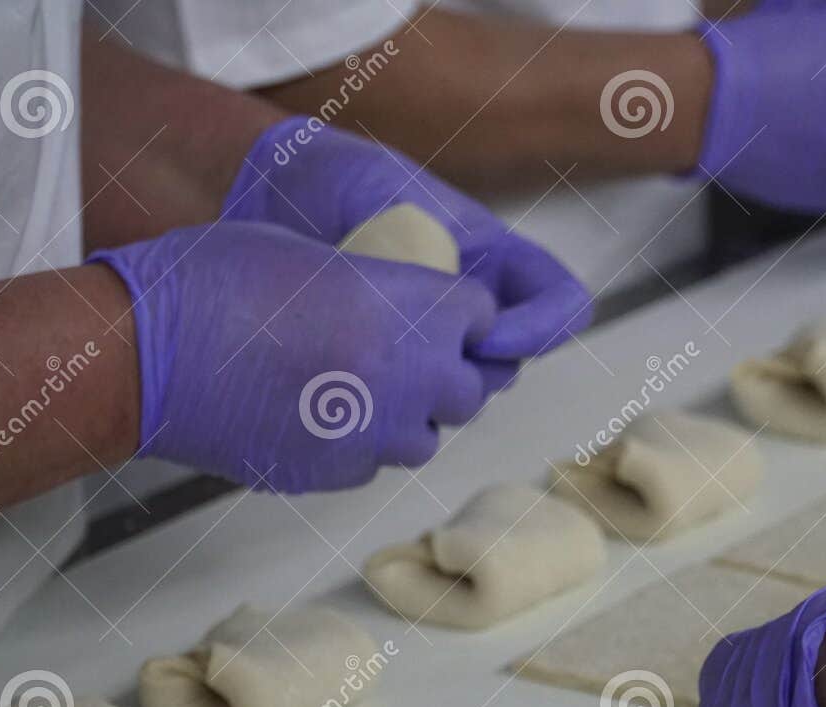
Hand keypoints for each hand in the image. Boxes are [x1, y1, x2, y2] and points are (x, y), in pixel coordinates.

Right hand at [89, 220, 496, 492]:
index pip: (485, 317)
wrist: (141, 354)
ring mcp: (374, 434)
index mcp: (409, 309)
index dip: (463, 313)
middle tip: (405, 355)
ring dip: (409, 415)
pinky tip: (320, 415)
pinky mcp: (336, 473)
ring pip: (427, 436)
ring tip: (361, 387)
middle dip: (446, 372)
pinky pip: (375, 462)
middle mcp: (407, 378)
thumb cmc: (212, 282)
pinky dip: (363, 443)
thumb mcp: (311, 253)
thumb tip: (408, 308)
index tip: (442, 311)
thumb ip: (377, 285)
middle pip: (469, 389)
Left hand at [221, 118, 590, 387]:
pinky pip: (414, 408)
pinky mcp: (392, 372)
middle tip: (411, 358)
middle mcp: (475, 309)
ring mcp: (434, 344)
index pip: (561, 304)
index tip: (483, 336)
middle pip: (511, 364)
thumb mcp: (383, 193)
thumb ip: (427, 247)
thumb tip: (461, 317)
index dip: (541, 330)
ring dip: (430, 393)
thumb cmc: (330, 179)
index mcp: (493, 260)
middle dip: (472, 371)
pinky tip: (349, 384)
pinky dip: (394, 406)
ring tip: (368, 363)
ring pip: (464, 395)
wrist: (264, 197)